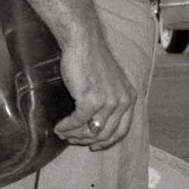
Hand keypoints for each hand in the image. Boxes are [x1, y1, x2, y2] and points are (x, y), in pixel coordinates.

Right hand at [55, 32, 135, 148]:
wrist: (83, 42)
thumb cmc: (92, 59)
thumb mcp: (110, 82)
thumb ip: (110, 101)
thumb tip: (96, 124)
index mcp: (129, 98)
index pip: (121, 130)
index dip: (106, 142)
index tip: (94, 146)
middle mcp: (122, 102)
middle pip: (105, 134)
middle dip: (86, 140)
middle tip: (72, 139)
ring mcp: (108, 102)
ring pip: (91, 131)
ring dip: (75, 135)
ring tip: (63, 133)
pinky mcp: (91, 100)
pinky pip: (77, 122)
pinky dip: (66, 127)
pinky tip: (59, 127)